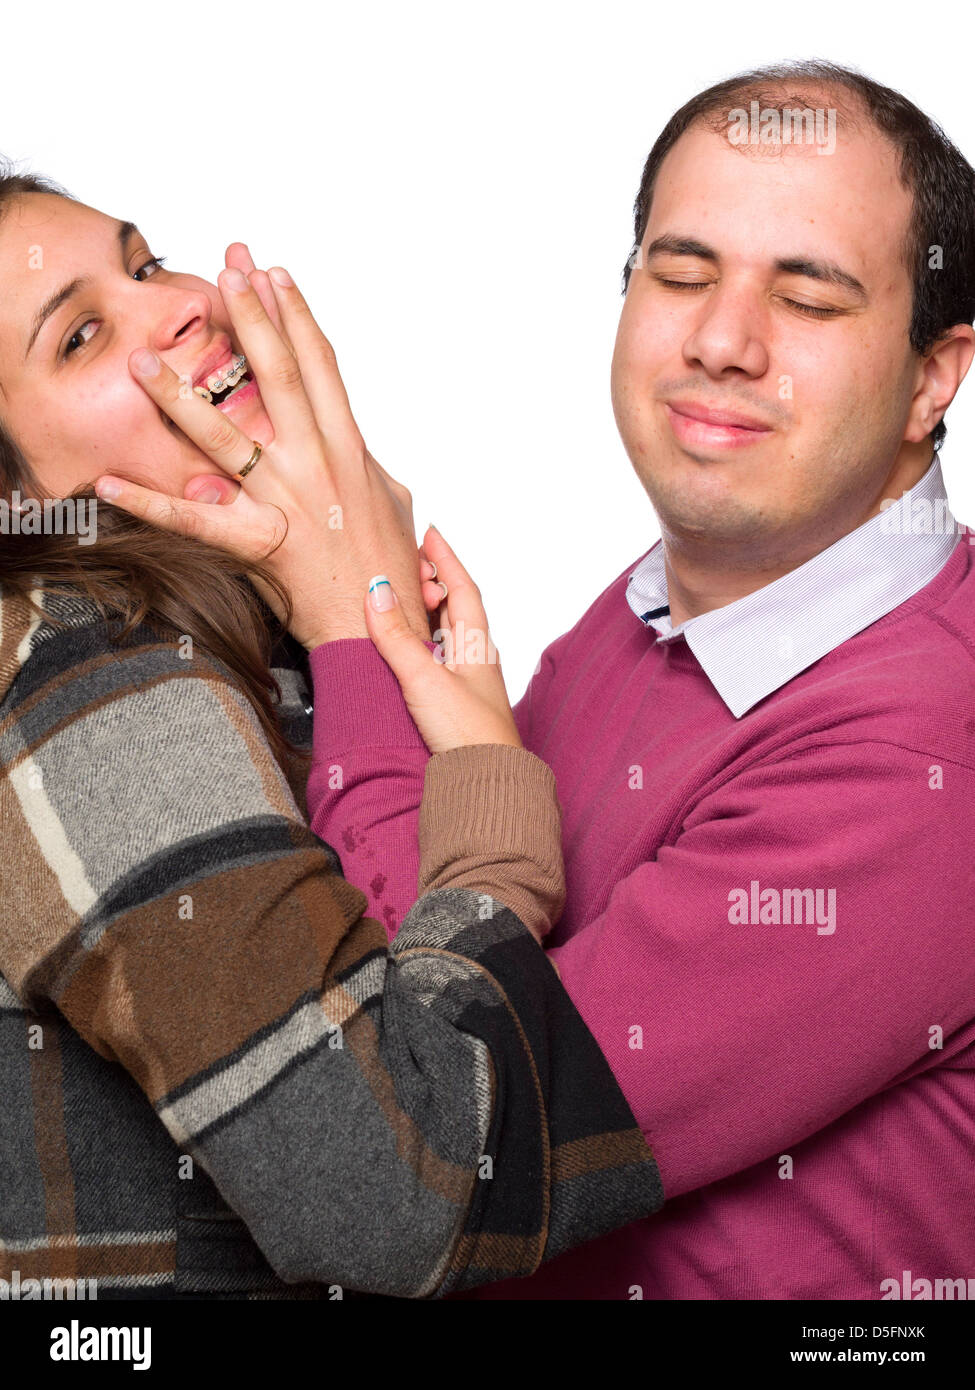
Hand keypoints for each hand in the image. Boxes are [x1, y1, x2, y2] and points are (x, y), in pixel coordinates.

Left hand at [93, 254, 429, 649]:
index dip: (296, 314)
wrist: (384, 627)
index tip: (274, 274)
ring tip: (145, 357)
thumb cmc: (391, 567)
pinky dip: (148, 503)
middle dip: (252, 317)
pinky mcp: (259, 543)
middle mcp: (317, 464)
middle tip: (225, 269)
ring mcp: (285, 501)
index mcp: (350, 448)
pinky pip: (194, 519)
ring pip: (225, 436)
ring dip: (181, 394)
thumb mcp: (394, 501)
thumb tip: (360, 446)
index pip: (321, 365)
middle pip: (280, 376)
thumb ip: (370, 464)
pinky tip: (108, 484)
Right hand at [364, 524, 521, 753]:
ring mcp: (468, 682)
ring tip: (405, 596)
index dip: (445, 559)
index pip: (462, 588)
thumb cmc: (467, 734)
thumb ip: (396, 637)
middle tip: (410, 563)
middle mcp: (476, 659)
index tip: (430, 535)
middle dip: (435, 580)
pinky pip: (439, 658)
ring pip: (448, 633)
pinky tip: (410, 648)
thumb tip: (375, 591)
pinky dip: (423, 642)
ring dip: (428, 611)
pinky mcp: (456, 705)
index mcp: (477, 645)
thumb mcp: (423, 678)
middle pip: (457, 607)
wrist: (486, 783)